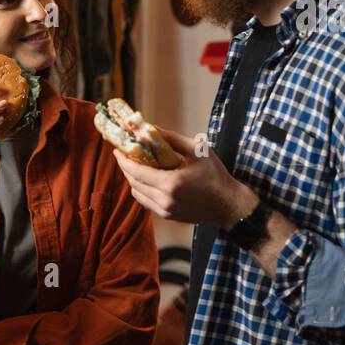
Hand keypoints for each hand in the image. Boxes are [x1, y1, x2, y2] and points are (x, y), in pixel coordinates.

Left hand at [112, 127, 258, 227]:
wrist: (228, 204)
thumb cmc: (215, 175)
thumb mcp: (196, 150)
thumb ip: (171, 139)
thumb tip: (149, 129)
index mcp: (171, 183)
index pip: (137, 172)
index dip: (123, 160)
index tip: (117, 150)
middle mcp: (164, 200)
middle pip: (133, 183)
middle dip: (126, 168)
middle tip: (124, 155)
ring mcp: (165, 210)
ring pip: (137, 194)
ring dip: (133, 179)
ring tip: (135, 165)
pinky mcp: (167, 216)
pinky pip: (146, 202)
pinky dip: (142, 189)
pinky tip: (146, 179)